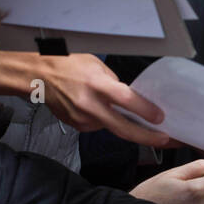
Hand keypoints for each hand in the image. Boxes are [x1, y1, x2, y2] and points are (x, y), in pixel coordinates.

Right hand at [40, 52, 173, 146]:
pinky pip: (98, 126)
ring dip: (125, 125)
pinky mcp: (77, 126)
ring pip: (111, 127)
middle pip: (123, 128)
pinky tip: (101, 109)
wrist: (37, 75)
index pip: (126, 100)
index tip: (161, 118)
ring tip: (135, 119)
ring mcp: (82, 118)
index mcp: (96, 84)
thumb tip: (131, 97)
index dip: (145, 111)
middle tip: (166, 140)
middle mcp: (89, 104)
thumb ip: (114, 83)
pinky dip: (105, 120)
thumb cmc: (66, 64)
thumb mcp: (96, 65)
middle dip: (147, 137)